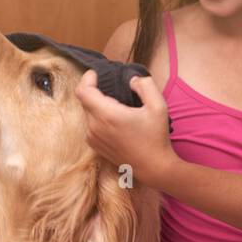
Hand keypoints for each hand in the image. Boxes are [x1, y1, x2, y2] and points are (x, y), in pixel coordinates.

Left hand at [75, 70, 175, 187]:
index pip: (83, 90)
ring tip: (115, 105)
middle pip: (85, 100)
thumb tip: (131, 79)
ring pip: (87, 113)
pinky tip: (114, 121)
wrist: (153, 167)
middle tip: (111, 88)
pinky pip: (90, 125)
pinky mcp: (95, 146)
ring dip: (97, 105)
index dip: (87, 78)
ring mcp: (93, 138)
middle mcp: (95, 126)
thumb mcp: (158, 106)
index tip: (97, 74)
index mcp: (107, 114)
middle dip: (94, 90)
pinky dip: (98, 118)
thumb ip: (145, 85)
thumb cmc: (156, 137)